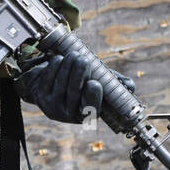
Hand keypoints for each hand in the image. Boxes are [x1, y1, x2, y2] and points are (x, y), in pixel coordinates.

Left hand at [16, 52, 135, 123]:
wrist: (50, 87)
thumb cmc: (80, 85)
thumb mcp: (99, 86)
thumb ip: (115, 84)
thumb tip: (130, 86)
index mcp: (87, 114)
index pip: (91, 108)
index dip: (92, 96)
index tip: (94, 83)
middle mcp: (68, 114)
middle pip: (74, 92)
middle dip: (79, 73)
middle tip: (83, 59)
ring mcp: (52, 106)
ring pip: (60, 83)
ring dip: (67, 66)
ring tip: (74, 55)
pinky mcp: (39, 96)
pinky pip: (47, 79)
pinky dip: (54, 67)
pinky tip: (59, 59)